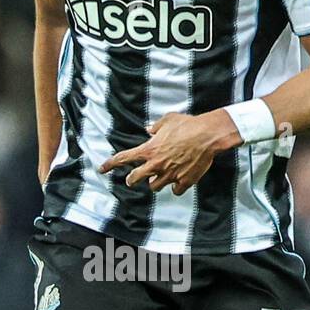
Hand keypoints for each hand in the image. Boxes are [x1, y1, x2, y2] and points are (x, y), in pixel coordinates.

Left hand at [99, 110, 240, 195]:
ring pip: (154, 186)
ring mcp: (169, 175)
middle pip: (135, 178)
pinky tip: (179, 180)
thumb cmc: (188, 125)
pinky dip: (176, 186)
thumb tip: (149, 129)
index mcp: (149, 150)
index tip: (101, 169)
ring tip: (161, 175)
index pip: (123, 158)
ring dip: (156, 182)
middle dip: (132, 179)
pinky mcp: (183, 181)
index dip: (110, 164)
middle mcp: (156, 165)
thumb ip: (156, 127)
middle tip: (133, 178)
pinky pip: (175, 189)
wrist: (208, 136)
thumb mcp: (168, 120)